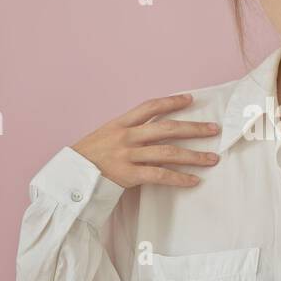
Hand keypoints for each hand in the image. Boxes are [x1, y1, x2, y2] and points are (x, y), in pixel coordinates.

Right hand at [69, 94, 219, 187]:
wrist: (67, 178)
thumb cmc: (86, 158)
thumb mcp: (104, 136)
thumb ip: (126, 132)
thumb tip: (151, 131)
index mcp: (119, 123)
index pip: (150, 106)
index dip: (171, 101)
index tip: (190, 99)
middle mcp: (126, 137)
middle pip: (167, 128)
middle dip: (194, 129)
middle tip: (214, 130)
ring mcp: (127, 156)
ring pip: (168, 152)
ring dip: (194, 156)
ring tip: (212, 159)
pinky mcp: (128, 175)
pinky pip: (160, 176)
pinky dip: (179, 178)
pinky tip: (194, 181)